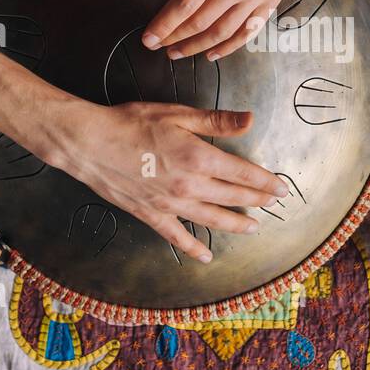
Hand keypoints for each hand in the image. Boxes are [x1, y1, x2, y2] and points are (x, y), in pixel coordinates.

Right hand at [36, 100, 290, 262]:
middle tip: (273, 203)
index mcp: (199, 157)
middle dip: (257, 201)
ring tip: (253, 227)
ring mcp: (171, 204)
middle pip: (233, 197)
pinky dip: (193, 247)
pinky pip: (178, 236)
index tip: (281, 187)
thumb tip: (250, 120)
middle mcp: (190, 185)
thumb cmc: (131, 123)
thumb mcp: (177, 114)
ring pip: (212, 219)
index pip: (243, 174)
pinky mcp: (151, 215)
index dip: (265, 182)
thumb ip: (216, 121)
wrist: (89, 143)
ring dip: (235, 224)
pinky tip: (206, 255)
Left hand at [139, 0, 305, 60]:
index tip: (148, 38)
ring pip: (223, 32)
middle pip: (200, 23)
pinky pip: (249, 31)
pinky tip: (212, 53)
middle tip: (158, 46)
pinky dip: (229, 46)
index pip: (184, 5)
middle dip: (175, 38)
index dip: (163, 25)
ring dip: (197, 47)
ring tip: (178, 53)